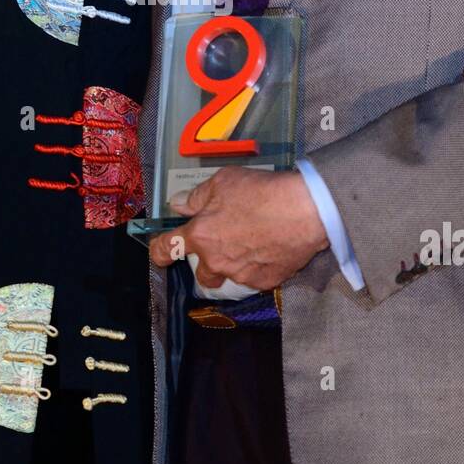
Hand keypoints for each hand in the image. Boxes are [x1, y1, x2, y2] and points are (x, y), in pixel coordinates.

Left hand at [149, 167, 329, 291]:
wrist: (305, 211)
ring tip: (249, 246)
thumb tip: (177, 204)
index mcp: (201, 235)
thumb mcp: (223, 182)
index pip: (166, 249)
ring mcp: (241, 275)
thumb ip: (196, 197)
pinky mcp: (265, 282)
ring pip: (228, 277)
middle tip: (223, 243)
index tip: (160, 252)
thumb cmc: (261, 191)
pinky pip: (253, 279)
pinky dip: (256, 268)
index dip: (158, 251)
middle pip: (201, 273)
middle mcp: (216, 261)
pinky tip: (269, 250)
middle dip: (207, 262)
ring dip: (231, 266)